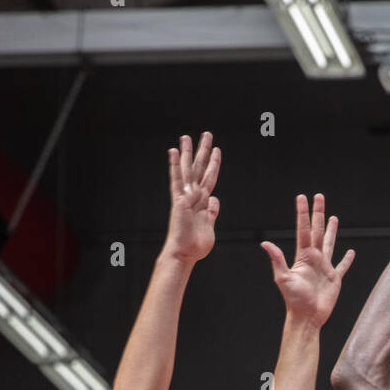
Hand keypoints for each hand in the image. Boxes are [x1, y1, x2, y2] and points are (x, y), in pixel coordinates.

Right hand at [165, 132, 220, 263]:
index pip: (209, 178)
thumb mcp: (210, 228)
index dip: (214, 164)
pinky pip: (176, 180)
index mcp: (202, 203)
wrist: (184, 255)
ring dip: (188, 152)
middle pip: (199, 169)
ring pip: (188, 170)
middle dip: (203, 151)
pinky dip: (174, 166)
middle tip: (207, 134)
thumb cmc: (196, 247)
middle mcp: (193, 197)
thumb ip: (212, 213)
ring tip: (186, 136)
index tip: (217, 150)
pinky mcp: (178, 200)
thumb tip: (215, 199)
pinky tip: (173, 151)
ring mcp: (185, 197)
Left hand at [260, 193, 354, 327]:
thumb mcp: (283, 278)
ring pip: (329, 244)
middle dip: (318, 214)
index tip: (302, 198)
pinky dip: (347, 260)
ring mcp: (324, 267)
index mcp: (303, 256)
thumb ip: (277, 260)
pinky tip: (351, 252)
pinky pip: (342, 266)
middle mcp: (314, 259)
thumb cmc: (294, 300)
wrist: (307, 317)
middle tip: (319, 197)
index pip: (303, 230)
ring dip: (331, 231)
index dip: (303, 213)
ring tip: (333, 217)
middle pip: (316, 231)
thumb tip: (265, 243)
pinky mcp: (334, 279)